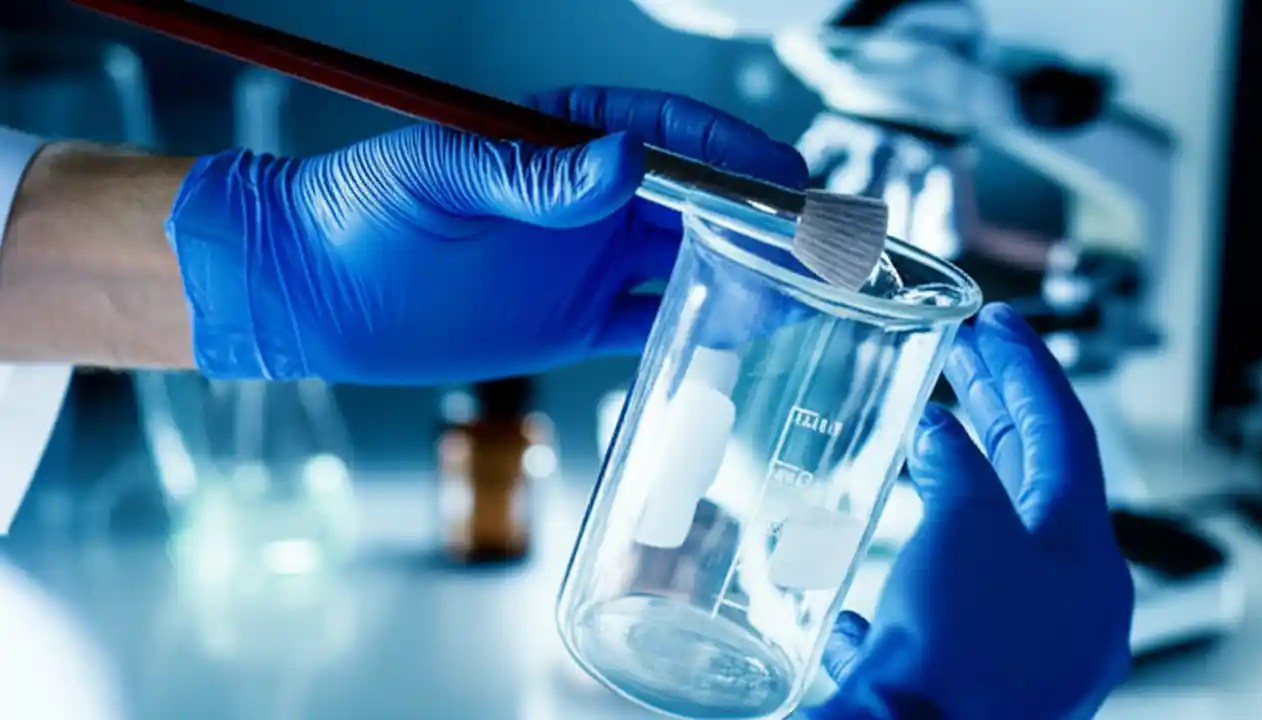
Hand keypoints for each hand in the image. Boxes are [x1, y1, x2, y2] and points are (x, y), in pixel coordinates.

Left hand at [165, 86, 805, 382]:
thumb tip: (622, 160)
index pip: (667, 132)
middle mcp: (588, 199)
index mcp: (562, 140)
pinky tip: (747, 330)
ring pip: (689, 263)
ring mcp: (586, 261)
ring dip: (747, 273)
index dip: (733, 152)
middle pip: (697, 200)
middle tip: (823, 238)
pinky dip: (701, 326)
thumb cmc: (360, 213)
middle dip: (762, 216)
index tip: (785, 174)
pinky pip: (653, 322)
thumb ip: (530, 176)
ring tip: (805, 288)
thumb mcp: (439, 178)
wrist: (316, 295)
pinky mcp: (575, 321)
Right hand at [806, 303, 1133, 719]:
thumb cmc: (959, 651)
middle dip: (996, 409)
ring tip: (920, 423)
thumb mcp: (966, 529)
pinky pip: (940, 600)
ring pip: (988, 537)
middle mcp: (1064, 602)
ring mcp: (1016, 641)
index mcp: (1086, 561)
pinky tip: (869, 543)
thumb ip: (955, 467)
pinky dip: (910, 561)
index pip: (1064, 436)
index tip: (998, 318)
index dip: (1028, 367)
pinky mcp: (962, 671)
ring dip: (952, 476)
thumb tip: (937, 430)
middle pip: (1034, 482)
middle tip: (963, 350)